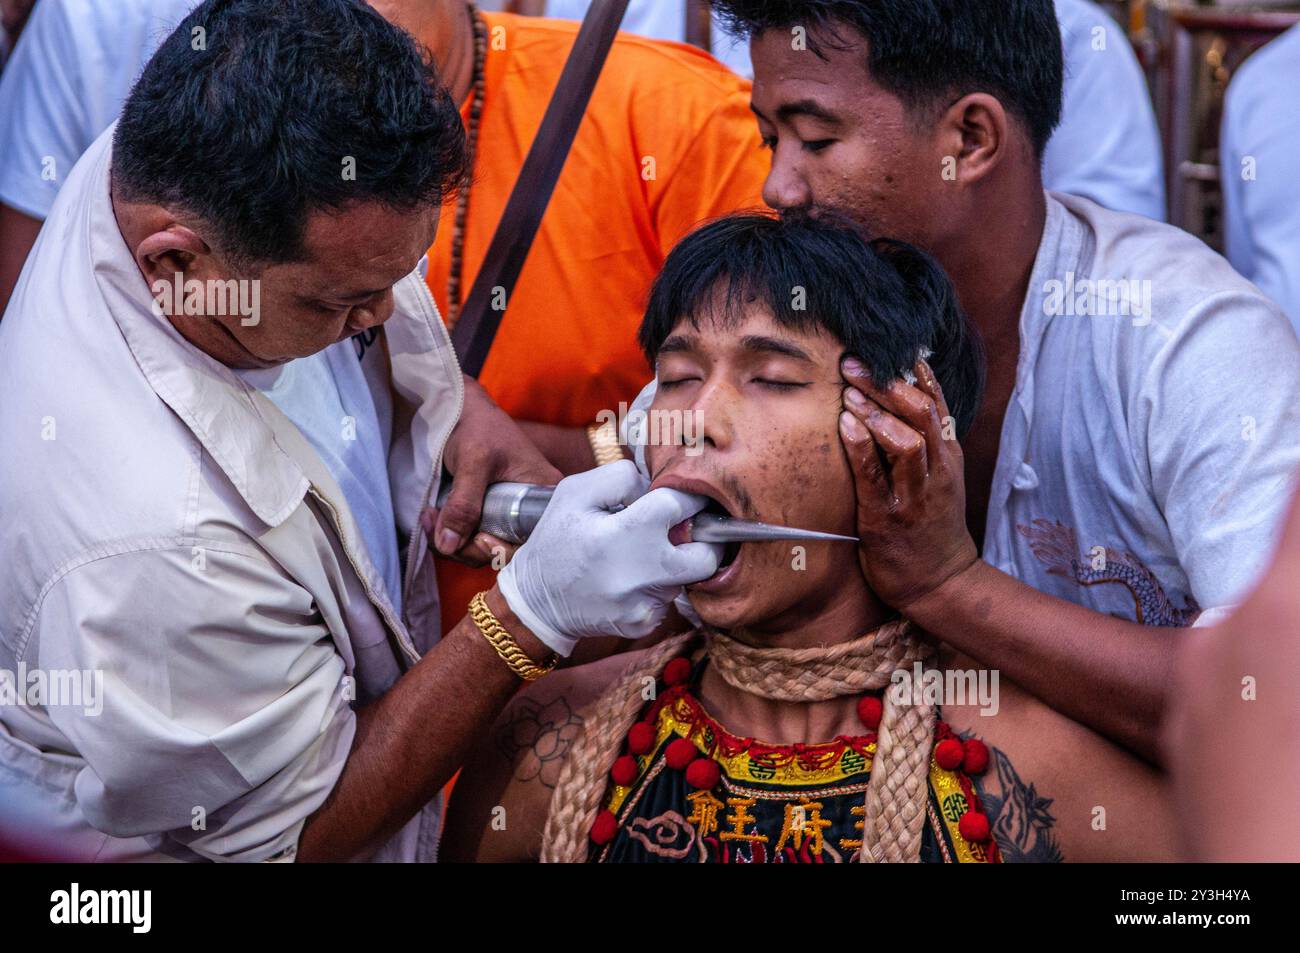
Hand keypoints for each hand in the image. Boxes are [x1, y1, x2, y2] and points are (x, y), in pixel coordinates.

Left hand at [426, 376, 560, 565]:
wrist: (460, 408)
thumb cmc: (477, 425)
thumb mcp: (473, 461)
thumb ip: (464, 504)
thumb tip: (448, 545)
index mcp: (543, 496)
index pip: (528, 541)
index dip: (500, 550)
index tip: (476, 538)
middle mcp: (530, 511)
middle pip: (502, 550)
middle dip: (465, 546)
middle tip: (435, 522)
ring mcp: (506, 514)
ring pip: (481, 547)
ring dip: (450, 539)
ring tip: (429, 514)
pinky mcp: (486, 513)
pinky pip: (470, 537)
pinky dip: (447, 532)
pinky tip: (431, 514)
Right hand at [496, 460, 721, 655]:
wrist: (535, 601)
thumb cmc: (555, 539)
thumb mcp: (574, 492)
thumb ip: (621, 477)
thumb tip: (656, 487)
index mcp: (624, 534)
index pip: (680, 507)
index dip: (688, 498)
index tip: (686, 498)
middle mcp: (639, 574)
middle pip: (706, 557)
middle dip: (701, 541)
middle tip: (682, 532)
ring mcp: (643, 604)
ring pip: (685, 577)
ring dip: (672, 563)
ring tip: (638, 556)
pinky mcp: (642, 624)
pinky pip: (668, 600)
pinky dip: (656, 587)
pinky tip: (628, 580)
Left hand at [838, 357, 977, 612]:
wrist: (941, 580)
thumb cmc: (930, 524)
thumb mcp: (936, 476)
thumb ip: (923, 440)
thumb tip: (900, 400)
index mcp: (945, 454)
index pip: (934, 400)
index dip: (909, 370)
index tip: (883, 345)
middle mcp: (935, 468)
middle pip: (919, 412)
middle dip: (886, 382)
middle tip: (853, 360)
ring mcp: (915, 493)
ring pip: (906, 441)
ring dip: (876, 412)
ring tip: (849, 390)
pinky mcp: (890, 517)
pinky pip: (876, 477)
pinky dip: (861, 448)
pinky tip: (845, 426)